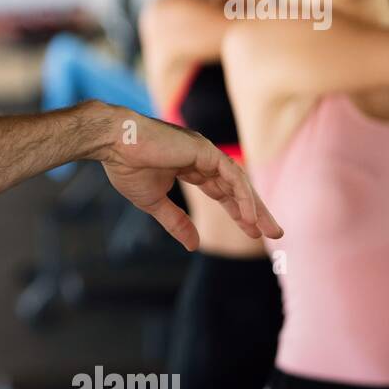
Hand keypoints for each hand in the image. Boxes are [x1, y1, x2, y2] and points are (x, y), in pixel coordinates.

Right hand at [92, 104, 283, 250]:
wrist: (114, 143)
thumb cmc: (126, 167)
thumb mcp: (154, 203)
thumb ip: (176, 222)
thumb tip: (193, 245)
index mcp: (190, 165)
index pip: (221, 190)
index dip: (236, 210)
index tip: (251, 230)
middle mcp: (202, 157)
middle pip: (236, 187)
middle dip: (255, 211)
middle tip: (274, 233)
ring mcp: (206, 152)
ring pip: (239, 182)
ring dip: (255, 207)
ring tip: (269, 231)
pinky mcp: (205, 150)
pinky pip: (231, 176)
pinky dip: (242, 197)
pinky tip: (248, 216)